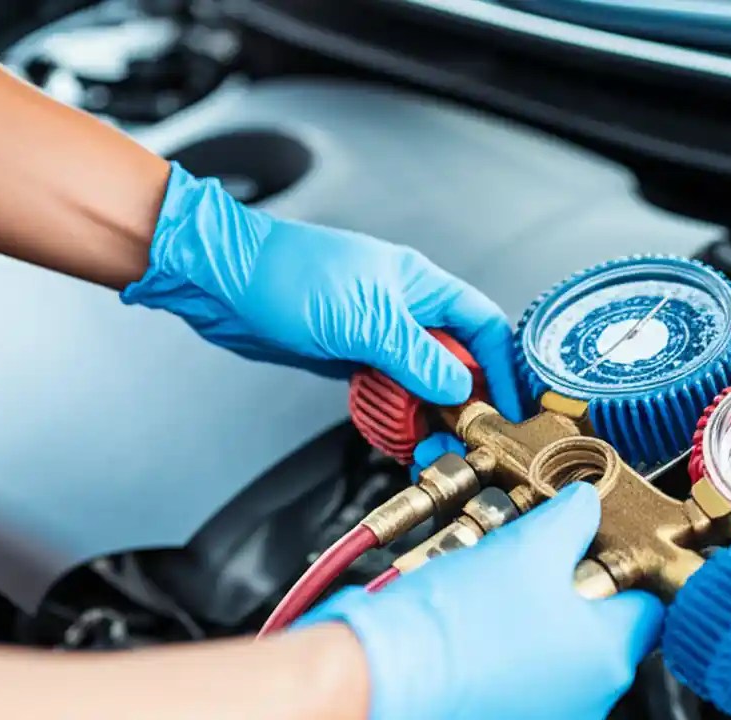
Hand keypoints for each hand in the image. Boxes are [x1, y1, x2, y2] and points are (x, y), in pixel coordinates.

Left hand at [121, 162, 521, 419]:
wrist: (220, 280)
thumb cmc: (285, 275)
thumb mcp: (364, 321)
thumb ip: (417, 357)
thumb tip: (457, 387)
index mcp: (417, 285)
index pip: (481, 324)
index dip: (501, 365)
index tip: (510, 404)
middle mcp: (400, 308)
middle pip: (453, 359)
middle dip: (461, 400)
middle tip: (460, 435)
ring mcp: (373, 332)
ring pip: (417, 379)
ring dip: (422, 412)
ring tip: (422, 440)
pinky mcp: (346, 355)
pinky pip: (383, 389)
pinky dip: (390, 412)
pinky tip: (389, 430)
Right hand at [297, 482, 663, 719]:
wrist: (385, 672)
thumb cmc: (455, 623)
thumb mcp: (527, 543)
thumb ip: (571, 515)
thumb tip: (585, 500)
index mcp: (609, 653)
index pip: (647, 598)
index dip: (622, 557)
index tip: (598, 536)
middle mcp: (590, 694)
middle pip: (596, 619)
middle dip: (565, 578)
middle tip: (533, 548)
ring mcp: (548, 711)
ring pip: (554, 642)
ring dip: (531, 606)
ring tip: (494, 577)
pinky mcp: (507, 714)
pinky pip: (520, 666)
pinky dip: (504, 637)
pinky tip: (475, 612)